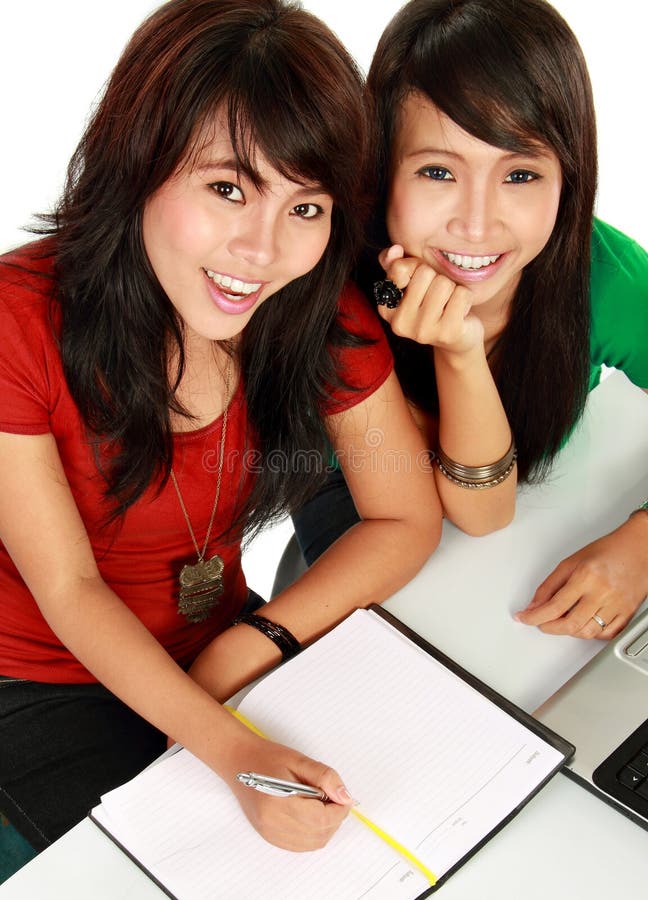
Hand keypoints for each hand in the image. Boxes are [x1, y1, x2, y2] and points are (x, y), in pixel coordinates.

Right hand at [231, 737, 353, 850]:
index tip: (344, 797)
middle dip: (335, 818)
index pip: (320, 818)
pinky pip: (301, 845)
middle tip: (335, 798)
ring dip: (325, 827)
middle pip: (318, 833)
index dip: (339, 810)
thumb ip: (325, 777)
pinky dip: (313, 834)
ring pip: (312, 843)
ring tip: (322, 805)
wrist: (239, 762)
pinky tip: (311, 816)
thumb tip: (345, 797)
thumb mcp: (299, 760)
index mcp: (278, 802)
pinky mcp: (269, 837)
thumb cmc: (267, 758)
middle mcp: (272, 823)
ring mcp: (269, 833)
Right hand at [377, 245, 483, 354]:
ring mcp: (423, 331)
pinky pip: (462, 294)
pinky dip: (465, 297)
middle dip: (436, 278)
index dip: (416, 267)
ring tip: (447, 303)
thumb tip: (395, 249)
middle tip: (437, 296)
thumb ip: (397, 264)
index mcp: (386, 308)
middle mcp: (400, 323)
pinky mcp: (448, 333)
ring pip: (444, 283)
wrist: (457, 338)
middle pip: (425, 273)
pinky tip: (458, 311)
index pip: (400, 268)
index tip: (420, 283)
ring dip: (451, 288)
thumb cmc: (432, 304)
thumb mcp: (411, 284)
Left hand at [515, 516, 647, 638]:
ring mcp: (617, 605)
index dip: (535, 616)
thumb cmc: (607, 551)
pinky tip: (583, 624)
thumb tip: (535, 605)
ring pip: (588, 632)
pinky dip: (591, 634)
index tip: (525, 618)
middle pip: (570, 624)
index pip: (554, 606)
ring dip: (569, 631)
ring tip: (562, 621)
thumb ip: (550, 585)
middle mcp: (603, 592)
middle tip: (541, 622)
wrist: (638, 548)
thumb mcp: (571, 562)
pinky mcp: (628, 613)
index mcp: (586, 576)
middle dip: (549, 627)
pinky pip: (606, 634)